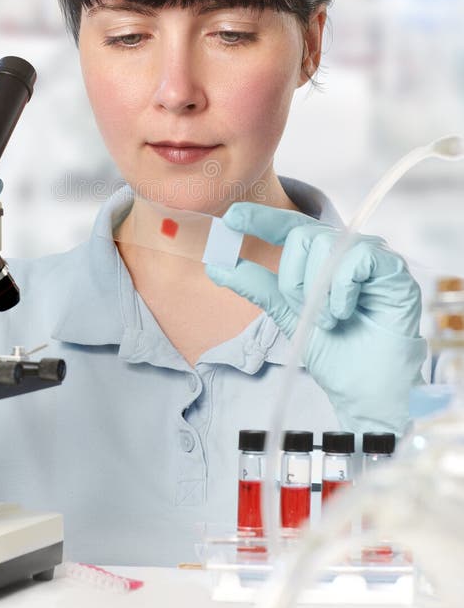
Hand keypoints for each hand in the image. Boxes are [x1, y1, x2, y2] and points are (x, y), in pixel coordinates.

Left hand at [205, 202, 425, 434]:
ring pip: (326, 245)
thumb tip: (215, 265)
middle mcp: (346, 250)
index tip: (230, 217)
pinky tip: (346, 312)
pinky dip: (342, 290)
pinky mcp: (393, 268)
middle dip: (292, 279)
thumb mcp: (286, 314)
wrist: (364, 390)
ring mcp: (372, 256)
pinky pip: (357, 258)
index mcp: (320, 258)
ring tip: (329, 320)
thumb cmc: (334, 351)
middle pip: (302, 235)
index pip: (288, 226)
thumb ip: (256, 286)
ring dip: (317, 290)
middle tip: (304, 312)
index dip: (260, 218)